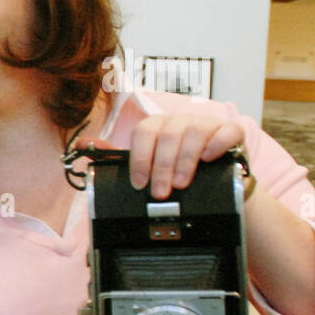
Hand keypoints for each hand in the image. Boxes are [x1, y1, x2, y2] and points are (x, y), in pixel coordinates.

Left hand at [83, 113, 244, 199]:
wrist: (217, 185)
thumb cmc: (177, 173)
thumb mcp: (147, 166)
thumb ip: (116, 155)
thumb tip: (82, 145)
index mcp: (159, 127)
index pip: (144, 132)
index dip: (139, 158)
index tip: (139, 183)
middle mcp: (182, 122)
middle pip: (167, 135)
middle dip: (162, 167)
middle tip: (160, 192)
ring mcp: (208, 125)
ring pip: (194, 132)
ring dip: (185, 160)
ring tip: (181, 184)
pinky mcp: (232, 132)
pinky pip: (226, 131)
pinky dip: (216, 145)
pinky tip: (209, 159)